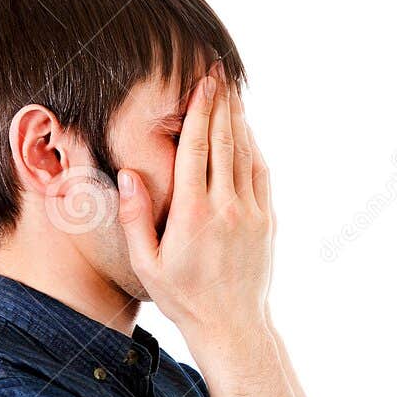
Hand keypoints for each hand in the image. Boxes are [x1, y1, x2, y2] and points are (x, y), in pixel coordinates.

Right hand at [118, 63, 275, 347]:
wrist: (232, 325)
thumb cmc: (183, 297)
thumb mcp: (147, 263)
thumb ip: (136, 217)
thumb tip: (129, 174)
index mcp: (194, 212)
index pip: (197, 148)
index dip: (200, 111)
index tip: (201, 83)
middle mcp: (227, 207)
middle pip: (224, 141)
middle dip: (220, 103)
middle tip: (217, 71)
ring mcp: (252, 212)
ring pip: (246, 154)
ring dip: (238, 120)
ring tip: (231, 92)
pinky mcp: (267, 221)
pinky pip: (260, 174)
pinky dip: (252, 149)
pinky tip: (245, 133)